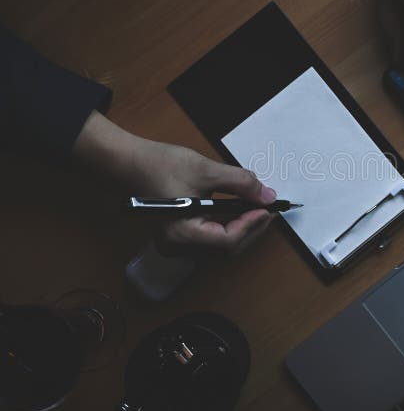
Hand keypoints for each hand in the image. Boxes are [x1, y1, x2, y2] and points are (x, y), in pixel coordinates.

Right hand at [74, 111, 275, 251]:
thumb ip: (241, 183)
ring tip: (257, 208)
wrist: (127, 161)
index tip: (270, 208)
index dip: (253, 225)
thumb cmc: (160, 165)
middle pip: (226, 248)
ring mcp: (176, 244)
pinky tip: (238, 211)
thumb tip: (268, 196)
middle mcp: (178, 247)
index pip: (229, 239)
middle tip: (269, 209)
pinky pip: (209, 238)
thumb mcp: (206, 171)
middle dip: (251, 229)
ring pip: (219, 246)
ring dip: (242, 229)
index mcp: (183, 235)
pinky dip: (228, 226)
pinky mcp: (177, 235)